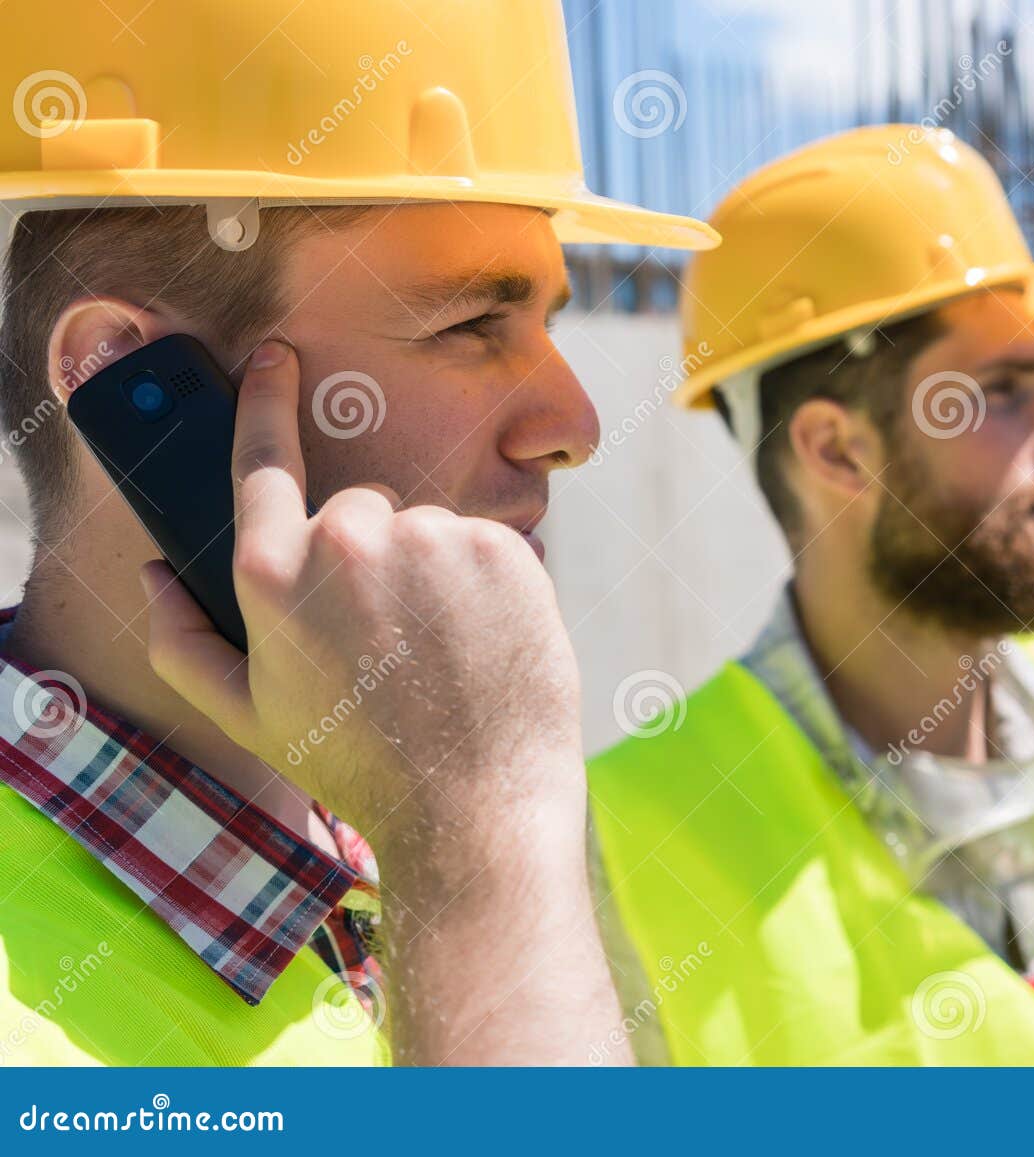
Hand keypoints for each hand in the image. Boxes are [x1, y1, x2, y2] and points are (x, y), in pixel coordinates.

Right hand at [140, 339, 623, 1064]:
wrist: (472, 803)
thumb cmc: (355, 765)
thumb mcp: (250, 716)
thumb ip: (186, 641)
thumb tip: (151, 574)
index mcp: (274, 575)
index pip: (261, 461)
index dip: (265, 403)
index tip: (277, 358)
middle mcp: (350, 540)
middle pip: (358, 509)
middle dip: (368, 557)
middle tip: (387, 641)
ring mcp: (433, 540)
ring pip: (427, 529)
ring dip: (430, 571)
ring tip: (439, 654)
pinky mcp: (504, 548)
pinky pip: (485, 543)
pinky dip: (486, 581)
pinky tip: (483, 643)